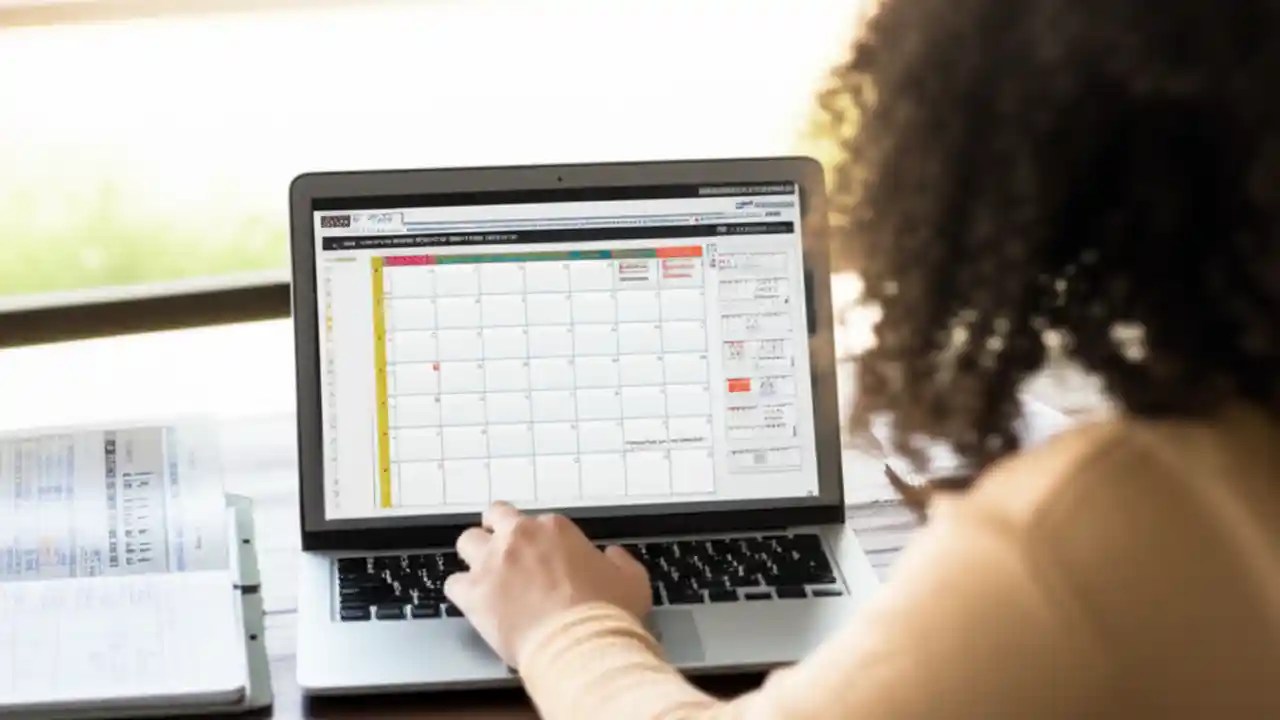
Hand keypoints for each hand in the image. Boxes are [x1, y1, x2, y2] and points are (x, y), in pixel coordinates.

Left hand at [444, 502, 651, 667]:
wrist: (580, 646)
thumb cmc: (607, 614)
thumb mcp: (632, 580)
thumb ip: (619, 562)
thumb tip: (612, 556)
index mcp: (554, 529)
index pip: (536, 522)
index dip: (538, 541)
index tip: (542, 558)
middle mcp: (518, 537)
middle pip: (493, 517)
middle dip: (496, 530)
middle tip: (504, 552)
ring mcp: (492, 564)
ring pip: (466, 542)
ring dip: (475, 556)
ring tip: (485, 577)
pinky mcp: (473, 594)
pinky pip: (453, 583)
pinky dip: (462, 592)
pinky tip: (474, 604)